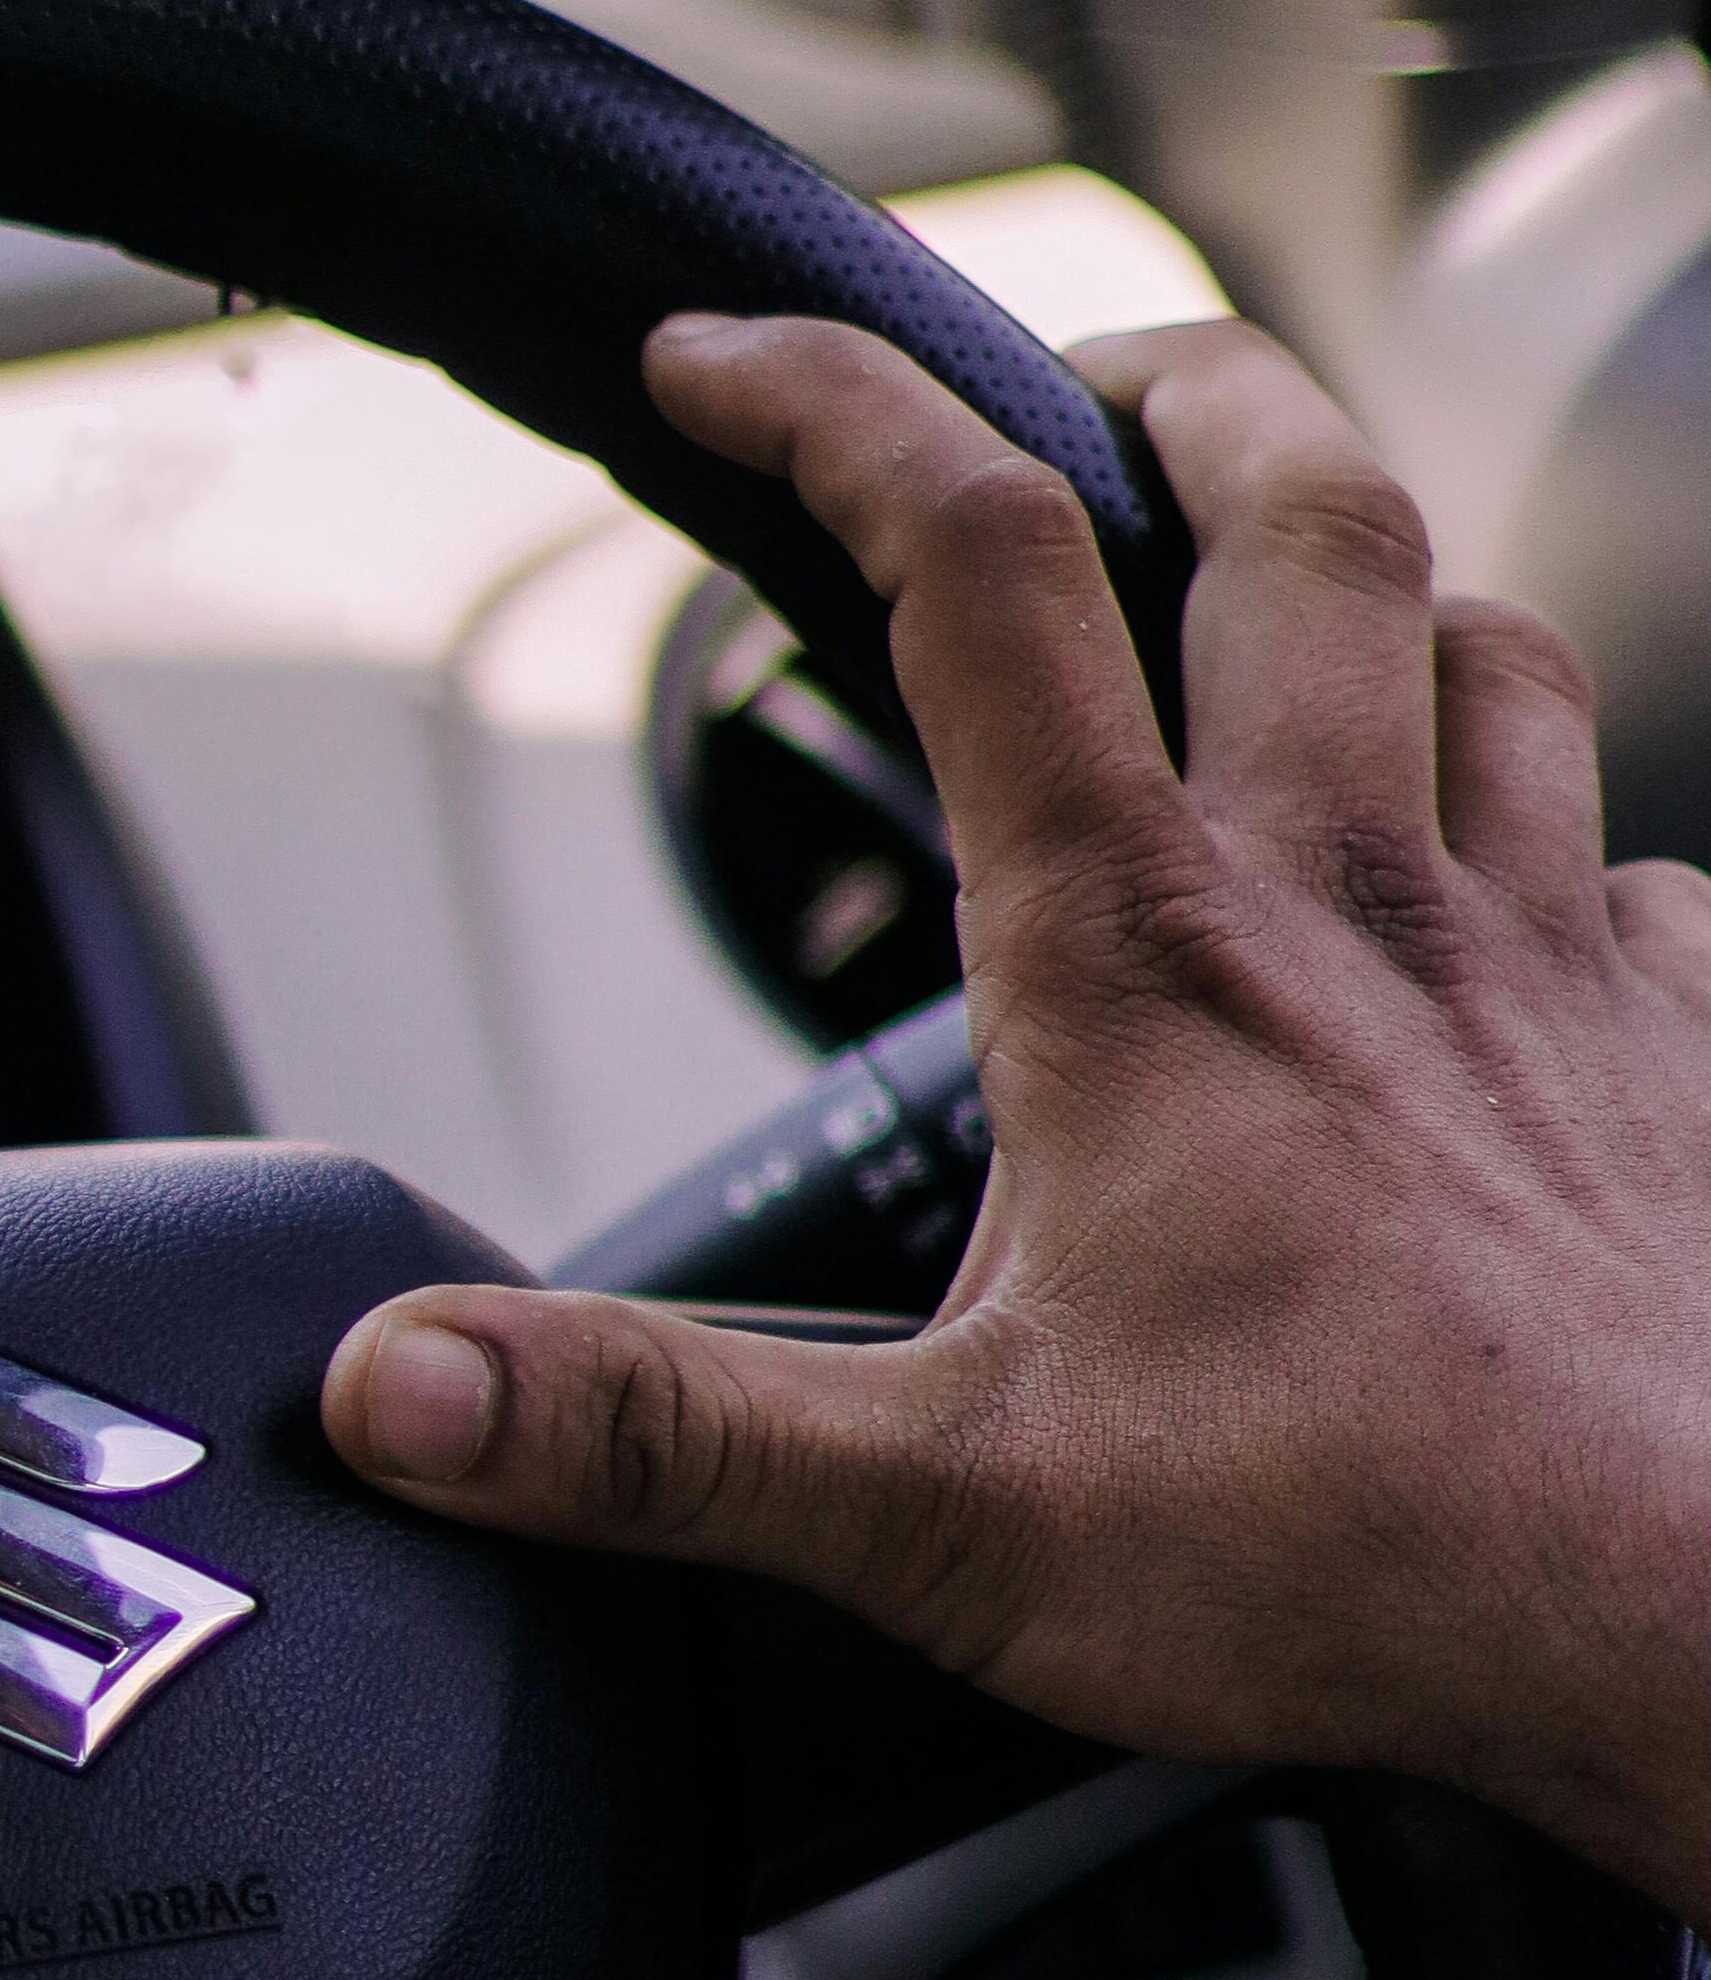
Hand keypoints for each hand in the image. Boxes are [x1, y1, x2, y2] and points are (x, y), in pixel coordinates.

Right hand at [322, 305, 1710, 1925]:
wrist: (1692, 1626)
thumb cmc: (1366, 1563)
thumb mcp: (937, 1523)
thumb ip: (651, 1439)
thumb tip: (399, 1391)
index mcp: (1140, 959)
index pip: (972, 562)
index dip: (832, 404)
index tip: (723, 353)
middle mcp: (1355, 900)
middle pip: (1292, 494)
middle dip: (1167, 380)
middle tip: (1072, 380)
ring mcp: (1545, 954)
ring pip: (1489, 635)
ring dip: (1378, 590)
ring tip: (1285, 620)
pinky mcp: (1685, 1046)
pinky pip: (1638, 868)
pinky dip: (1557, 848)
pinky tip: (1506, 927)